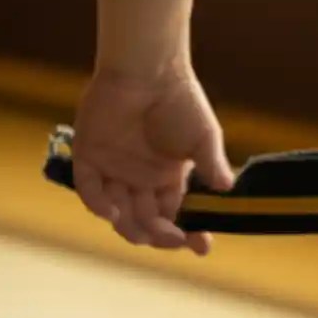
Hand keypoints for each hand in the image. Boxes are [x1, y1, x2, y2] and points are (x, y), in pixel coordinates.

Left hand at [70, 65, 234, 254]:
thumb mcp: (204, 136)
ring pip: (119, 213)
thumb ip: (212, 164)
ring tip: (145, 233)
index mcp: (167, 176)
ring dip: (131, 228)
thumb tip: (228, 189)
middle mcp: (140, 178)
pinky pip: (90, 191)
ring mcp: (114, 170)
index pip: (176, 214)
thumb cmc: (180, 100)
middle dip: (161, 235)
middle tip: (174, 239)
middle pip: (146, 220)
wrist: (148, 70)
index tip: (202, 247)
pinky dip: (99, 206)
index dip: (189, 232)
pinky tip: (113, 214)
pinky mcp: (89, 157)